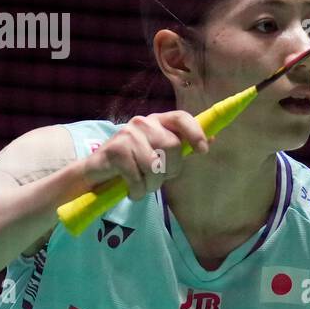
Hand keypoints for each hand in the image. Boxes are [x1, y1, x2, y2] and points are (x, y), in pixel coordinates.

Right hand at [84, 111, 209, 199]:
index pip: (181, 117)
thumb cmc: (134, 164)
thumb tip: (212, 139)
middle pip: (172, 146)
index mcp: (157, 121)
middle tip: (157, 179)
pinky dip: (137, 190)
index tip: (203, 150)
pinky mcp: (116, 150)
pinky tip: (131, 190)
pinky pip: (137, 177)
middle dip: (169, 170)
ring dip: (151, 184)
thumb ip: (182, 147)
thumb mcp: (160, 155)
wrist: (97, 174)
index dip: (195, 132)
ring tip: (142, 186)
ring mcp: (128, 134)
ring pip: (155, 165)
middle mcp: (143, 123)